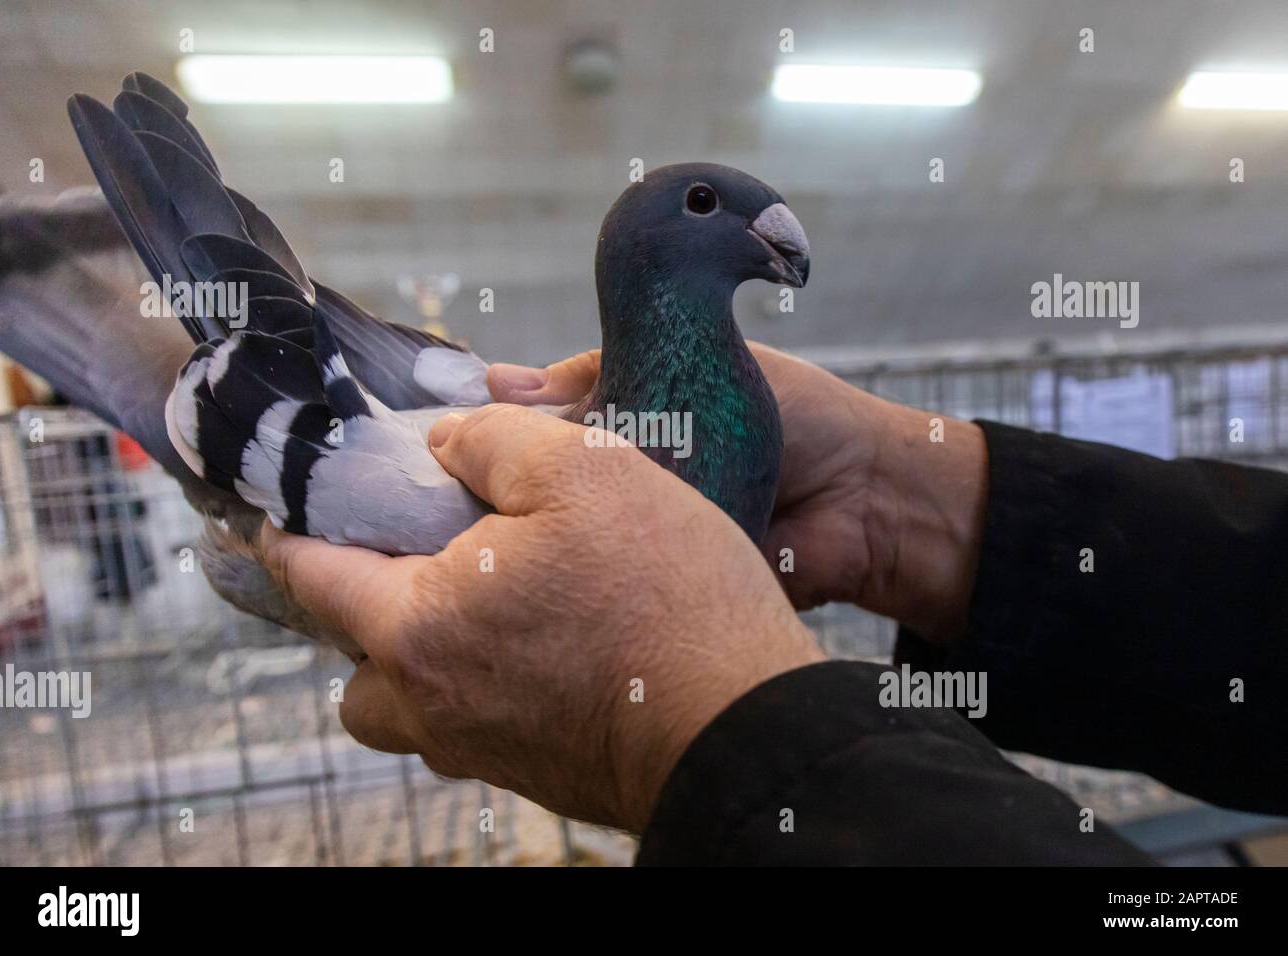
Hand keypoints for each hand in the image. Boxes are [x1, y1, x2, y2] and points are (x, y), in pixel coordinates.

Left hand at [258, 404, 823, 831]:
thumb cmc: (665, 597)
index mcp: (419, 629)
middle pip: (356, 668)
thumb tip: (447, 444)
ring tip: (486, 602)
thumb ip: (492, 441)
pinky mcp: (535, 773)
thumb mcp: (584, 470)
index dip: (288, 533)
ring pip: (412, 708)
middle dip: (363, 616)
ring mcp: (484, 750)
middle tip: (415, 562)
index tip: (277, 508)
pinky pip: (472, 726)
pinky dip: (483, 682)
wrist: (742, 722)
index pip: (312, 578)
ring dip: (424, 657)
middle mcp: (435, 706)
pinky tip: (545, 638)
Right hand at [489, 346, 988, 642]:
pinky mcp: (662, 588)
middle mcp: (624, 489)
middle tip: (447, 501)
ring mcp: (640, 542)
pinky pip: (611, 587)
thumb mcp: (698, 357)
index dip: (491, 444)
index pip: (539, 438)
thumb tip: (500, 384)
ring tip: (479, 543)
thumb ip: (603, 370)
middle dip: (501, 499)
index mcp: (628, 426)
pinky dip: (583, 585)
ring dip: (535, 543)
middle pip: (543, 496)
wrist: (874, 500)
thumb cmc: (801, 415)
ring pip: (567, 545)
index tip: (442, 446)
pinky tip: (537, 584)